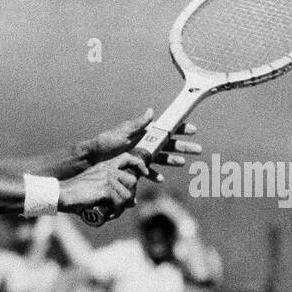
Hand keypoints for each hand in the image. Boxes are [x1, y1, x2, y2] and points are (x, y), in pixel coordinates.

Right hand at [59, 153, 149, 220]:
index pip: (128, 158)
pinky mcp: (106, 188)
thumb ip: (114, 191)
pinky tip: (107, 215)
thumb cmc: (77, 194)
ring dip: (120, 207)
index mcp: (106, 165)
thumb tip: (133, 202)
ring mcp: (108, 178)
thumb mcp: (97, 189)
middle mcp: (109, 169)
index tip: (145, 173)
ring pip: (127, 194)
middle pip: (132, 181)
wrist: (62, 194)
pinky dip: (115, 212)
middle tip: (117, 206)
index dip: (139, 164)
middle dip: (129, 196)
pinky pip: (119, 202)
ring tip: (110, 213)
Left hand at [86, 108, 201, 181]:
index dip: (180, 129)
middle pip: (169, 145)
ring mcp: (141, 156)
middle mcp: (145, 144)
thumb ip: (137, 123)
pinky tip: (160, 179)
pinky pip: (148, 172)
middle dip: (184, 147)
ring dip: (172, 161)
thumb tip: (152, 111)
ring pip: (161, 159)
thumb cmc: (106, 142)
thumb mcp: (122, 132)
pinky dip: (154, 175)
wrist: (92, 158)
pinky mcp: (135, 167)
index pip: (166, 129)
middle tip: (198, 149)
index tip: (193, 130)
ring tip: (182, 163)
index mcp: (145, 133)